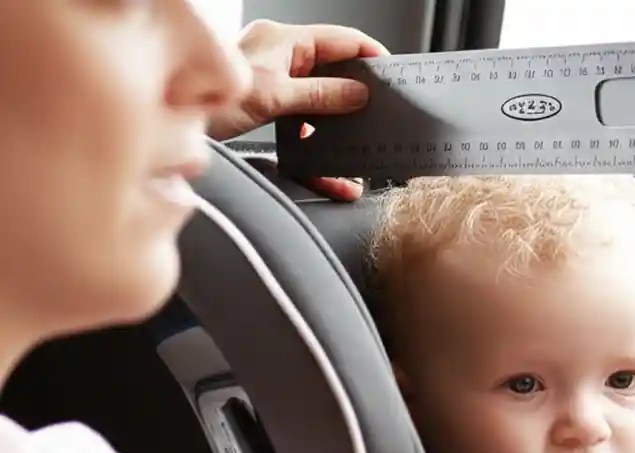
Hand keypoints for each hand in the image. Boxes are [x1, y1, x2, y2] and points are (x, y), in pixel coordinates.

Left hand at [208, 19, 389, 200]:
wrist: (171, 123)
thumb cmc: (207, 102)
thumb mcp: (274, 96)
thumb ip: (320, 94)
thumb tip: (359, 92)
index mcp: (284, 39)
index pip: (343, 39)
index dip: (371, 55)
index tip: (394, 76)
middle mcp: (279, 54)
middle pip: (334, 69)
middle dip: (358, 93)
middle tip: (381, 114)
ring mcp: (272, 78)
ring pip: (320, 96)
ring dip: (338, 122)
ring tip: (358, 145)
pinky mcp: (266, 103)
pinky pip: (302, 116)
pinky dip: (317, 137)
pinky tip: (328, 162)